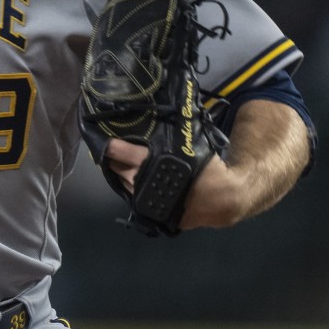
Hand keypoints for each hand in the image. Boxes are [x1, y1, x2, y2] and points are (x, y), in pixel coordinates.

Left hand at [104, 137, 248, 230]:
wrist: (224, 198)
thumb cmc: (209, 168)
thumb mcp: (190, 145)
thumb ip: (175, 133)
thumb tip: (168, 115)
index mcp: (154, 163)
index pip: (122, 152)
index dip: (111, 146)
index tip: (103, 140)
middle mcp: (147, 183)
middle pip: (119, 170)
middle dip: (112, 160)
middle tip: (109, 152)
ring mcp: (149, 201)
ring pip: (126, 186)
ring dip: (121, 175)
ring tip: (118, 165)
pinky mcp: (154, 214)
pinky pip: (137, 199)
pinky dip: (133, 189)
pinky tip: (133, 182)